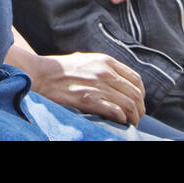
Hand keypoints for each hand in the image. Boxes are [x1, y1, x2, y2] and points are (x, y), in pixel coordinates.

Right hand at [27, 52, 146, 125]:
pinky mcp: (88, 99)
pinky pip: (115, 111)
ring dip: (134, 117)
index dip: (141, 94)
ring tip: (131, 123)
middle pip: (135, 93)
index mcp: (106, 61)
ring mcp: (97, 86)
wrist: (42, 74)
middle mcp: (105, 72)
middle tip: (137, 117)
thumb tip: (117, 79)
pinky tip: (120, 122)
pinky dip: (122, 118)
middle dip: (140, 108)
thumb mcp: (87, 59)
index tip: (138, 102)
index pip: (136, 79)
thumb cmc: (62, 68)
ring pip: (129, 104)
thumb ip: (103, 67)